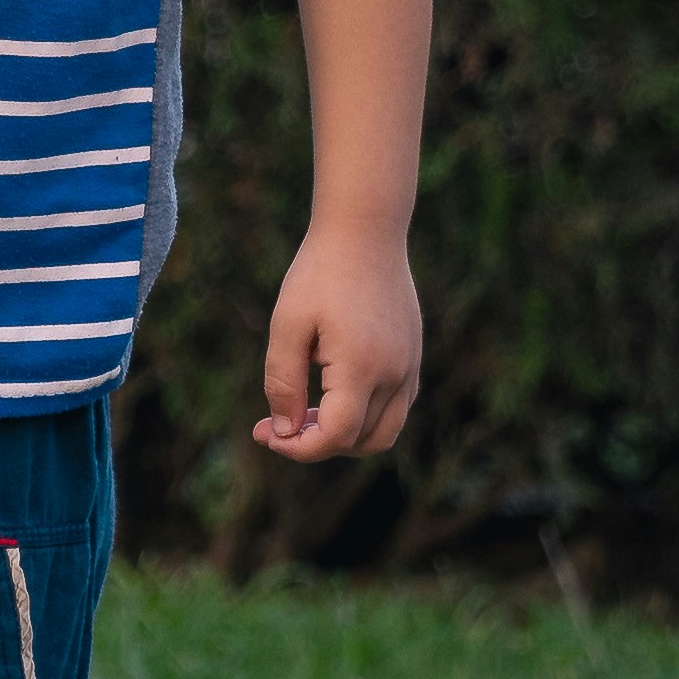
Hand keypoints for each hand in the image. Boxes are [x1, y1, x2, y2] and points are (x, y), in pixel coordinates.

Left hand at [253, 227, 421, 460]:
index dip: (298, 448)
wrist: (365, 230)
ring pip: (382, 431)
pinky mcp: (413, 356)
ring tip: (304, 411)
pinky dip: (364, 416)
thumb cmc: (319, 273)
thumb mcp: (287, 325)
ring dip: (344, 435)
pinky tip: (330, 393)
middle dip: (316, 444)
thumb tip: (285, 431)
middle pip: (360, 442)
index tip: (264, 433)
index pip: (335, 437)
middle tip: (276, 424)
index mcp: (362, 367)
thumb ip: (283, 383)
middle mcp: (395, 374)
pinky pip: (395, 408)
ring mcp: (410, 366)